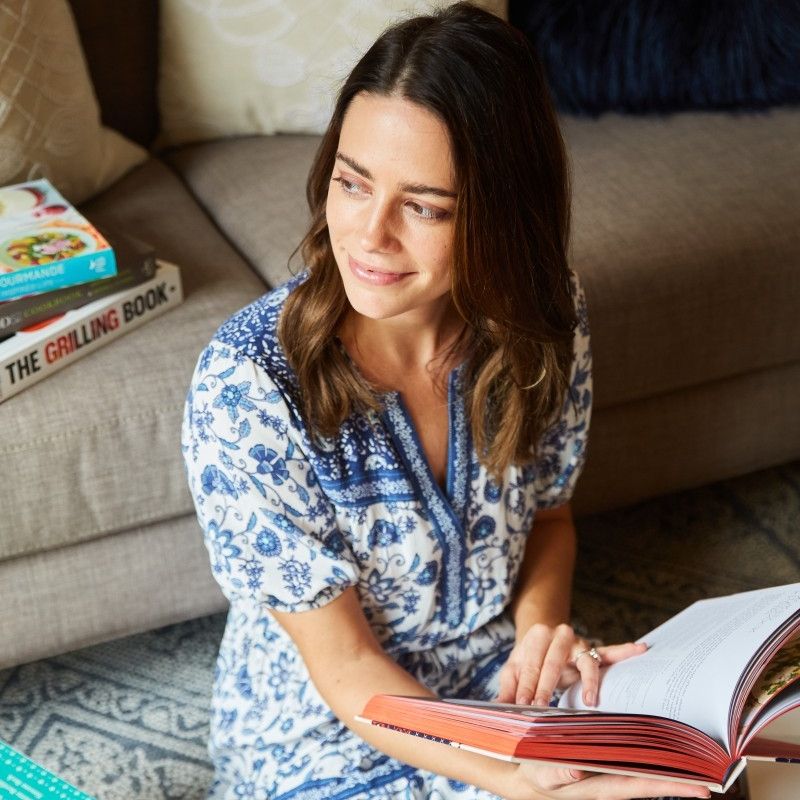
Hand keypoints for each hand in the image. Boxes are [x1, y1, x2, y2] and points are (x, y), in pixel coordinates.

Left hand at [496, 623, 646, 706]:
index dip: (525, 685)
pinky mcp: (593, 650)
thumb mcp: (512, 671)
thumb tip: (498, 711)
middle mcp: (559, 635)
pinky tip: (640, 649)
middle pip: (553, 660)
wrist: (541, 638)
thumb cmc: (527, 659)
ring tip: (590, 701)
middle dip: (547, 685)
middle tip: (543, 707)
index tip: (523, 705)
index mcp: (536, 637)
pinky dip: (625, 651)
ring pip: (585, 660)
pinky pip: (610, 652)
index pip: (530, 663)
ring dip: (587, 682)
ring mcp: (578, 643)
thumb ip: (507, 689)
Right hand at [503, 763, 710, 799]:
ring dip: (665, 767)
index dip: (670, 787)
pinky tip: (653, 747)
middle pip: (648, 781)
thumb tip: (577, 771)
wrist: (515, 773)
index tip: (702, 789)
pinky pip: (626, 761)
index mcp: (596, 787)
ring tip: (691, 761)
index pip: (640, 787)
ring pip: (640, 771)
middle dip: (679, 780)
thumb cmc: (526, 774)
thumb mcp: (536, 772)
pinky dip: (644, 755)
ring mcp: (603, 773)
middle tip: (711, 776)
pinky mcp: (597, 764)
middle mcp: (605, 782)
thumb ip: (555, 773)